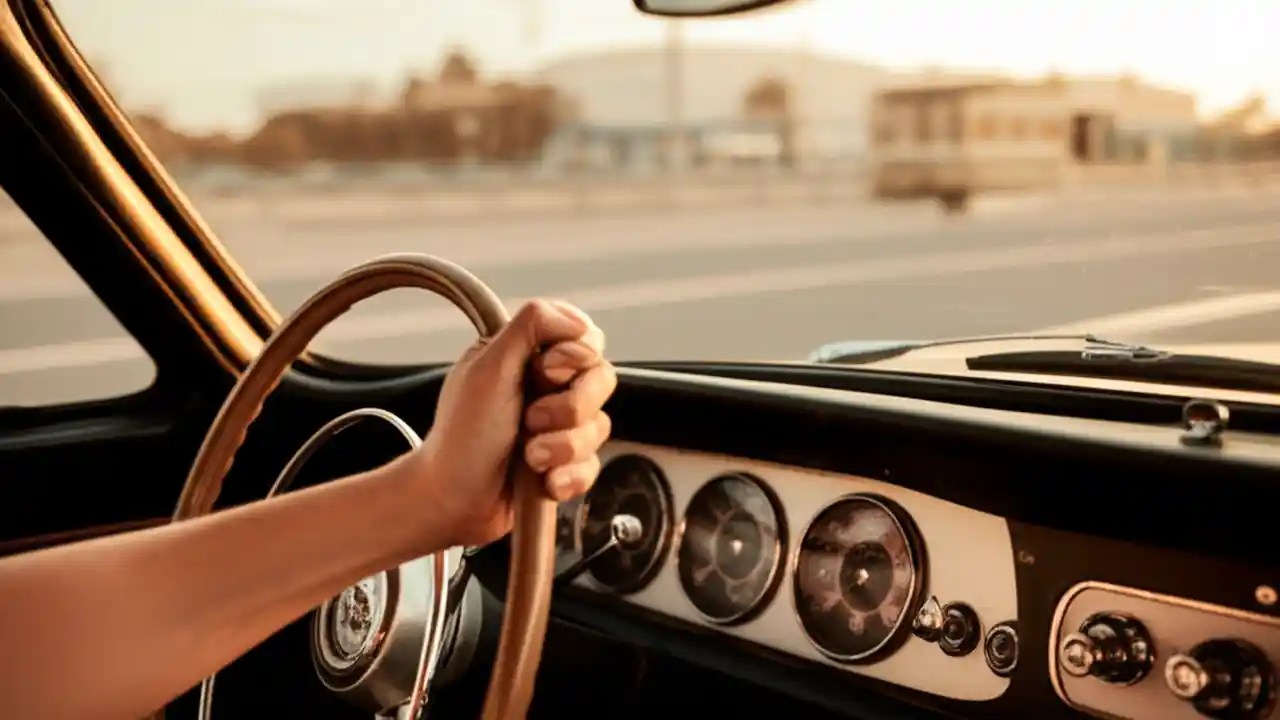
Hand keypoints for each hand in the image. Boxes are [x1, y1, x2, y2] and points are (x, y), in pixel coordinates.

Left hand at [400, 299, 615, 547]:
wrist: (454, 501)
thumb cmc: (462, 436)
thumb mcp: (489, 369)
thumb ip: (530, 328)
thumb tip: (577, 319)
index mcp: (528, 355)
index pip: (583, 336)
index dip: (574, 356)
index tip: (545, 371)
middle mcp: (547, 386)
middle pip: (601, 378)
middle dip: (570, 407)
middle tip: (530, 419)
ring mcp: (559, 426)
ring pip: (599, 425)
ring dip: (563, 446)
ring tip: (530, 456)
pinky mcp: (566, 463)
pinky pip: (593, 464)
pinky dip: (567, 476)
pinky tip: (542, 481)